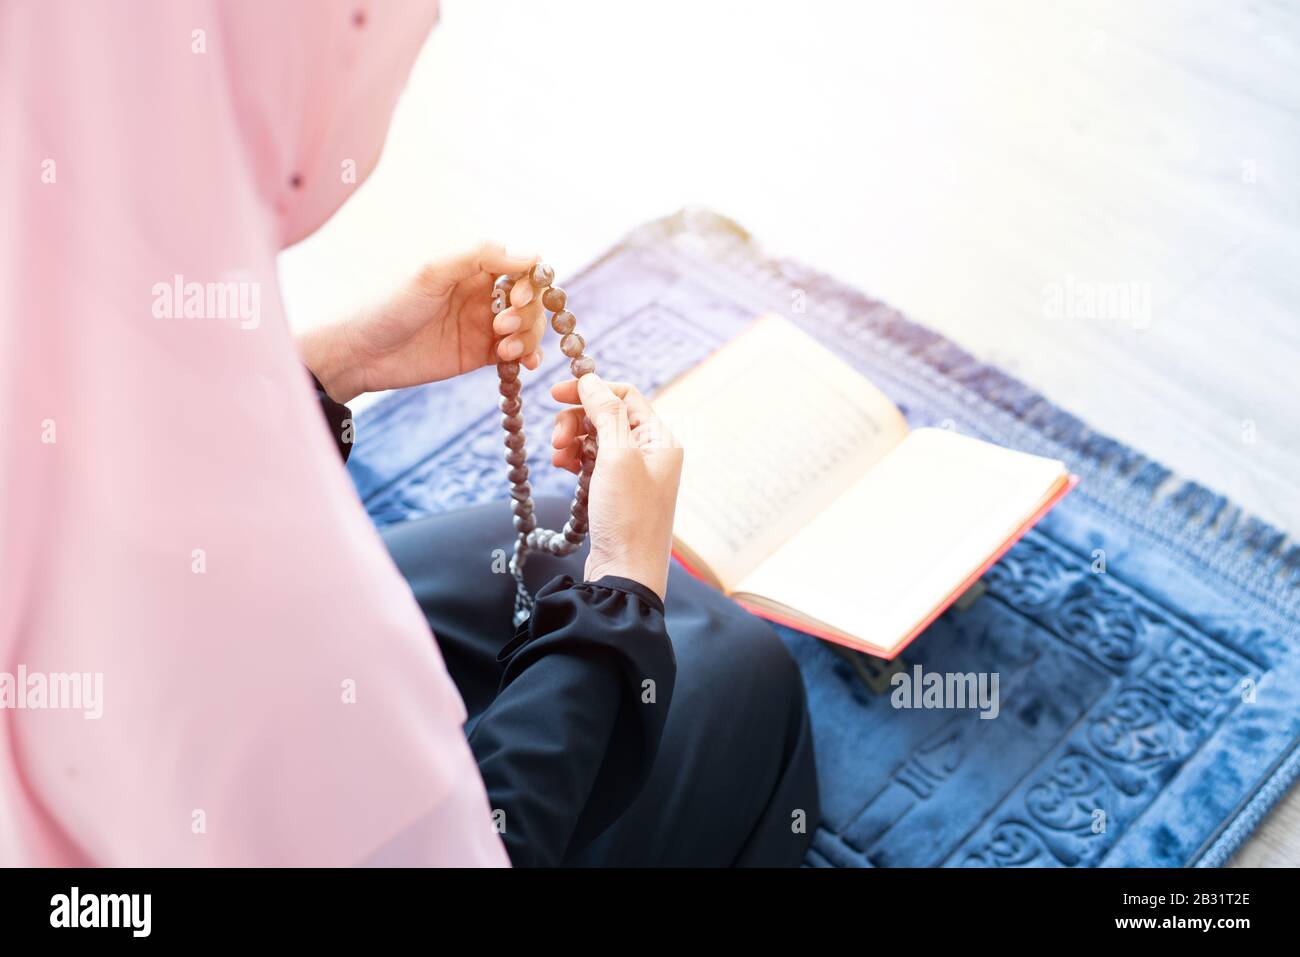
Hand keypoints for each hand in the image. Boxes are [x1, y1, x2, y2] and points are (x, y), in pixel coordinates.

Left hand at [299, 243, 547, 402]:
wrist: (360, 353)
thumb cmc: (388, 304)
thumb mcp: (432, 272)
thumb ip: (481, 257)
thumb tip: (532, 254)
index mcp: (473, 266)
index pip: (522, 266)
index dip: (530, 281)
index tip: (517, 297)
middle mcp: (482, 293)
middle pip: (531, 299)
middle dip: (527, 313)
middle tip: (502, 326)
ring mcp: (483, 324)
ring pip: (528, 326)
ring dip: (528, 336)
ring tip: (506, 349)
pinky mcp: (479, 354)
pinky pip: (516, 353)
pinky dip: (527, 356)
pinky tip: (524, 363)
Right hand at [550, 375, 683, 600]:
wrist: (625, 573)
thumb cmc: (627, 516)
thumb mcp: (617, 456)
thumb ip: (605, 413)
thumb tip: (591, 379)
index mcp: (661, 439)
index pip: (625, 396)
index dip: (591, 390)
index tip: (555, 394)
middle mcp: (650, 453)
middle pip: (607, 416)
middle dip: (576, 420)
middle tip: (556, 438)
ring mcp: (632, 474)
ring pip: (595, 439)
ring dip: (572, 440)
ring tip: (557, 457)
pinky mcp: (615, 493)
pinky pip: (591, 463)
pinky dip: (574, 460)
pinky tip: (562, 468)